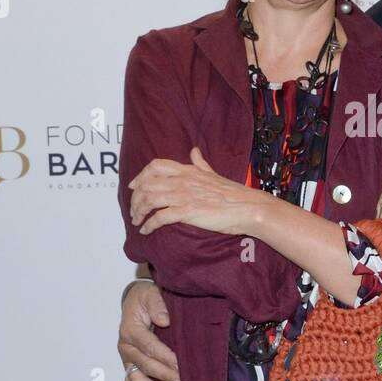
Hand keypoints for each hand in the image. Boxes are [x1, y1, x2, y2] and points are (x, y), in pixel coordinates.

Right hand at [118, 280, 179, 380]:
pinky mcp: (130, 367)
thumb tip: (164, 320)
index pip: (149, 345)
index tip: (180, 364)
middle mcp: (125, 346)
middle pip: (145, 365)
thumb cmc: (145, 298)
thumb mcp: (151, 294)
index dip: (165, 356)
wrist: (135, 301)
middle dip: (164, 375)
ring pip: (137, 379)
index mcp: (130, 329)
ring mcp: (127, 359)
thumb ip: (157, 305)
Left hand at [129, 147, 265, 235]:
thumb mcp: (213, 173)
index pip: (155, 166)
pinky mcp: (188, 211)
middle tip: (134, 210)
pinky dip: (149, 224)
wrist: (248, 207)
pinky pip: (160, 217)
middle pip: (147, 184)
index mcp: (188, 170)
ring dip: (139, 211)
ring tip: (137, 221)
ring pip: (150, 199)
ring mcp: (185, 195)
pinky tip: (146, 230)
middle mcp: (183, 180)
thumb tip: (193, 151)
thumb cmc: (233, 193)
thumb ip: (200, 163)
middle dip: (135, 198)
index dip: (141, 175)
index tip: (134, 186)